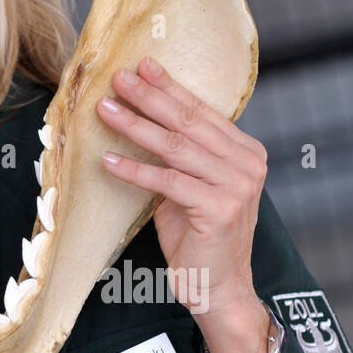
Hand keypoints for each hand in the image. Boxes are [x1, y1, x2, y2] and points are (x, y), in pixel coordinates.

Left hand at [95, 56, 266, 317]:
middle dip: (149, 96)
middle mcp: (248, 164)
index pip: (201, 111)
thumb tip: (142, 114)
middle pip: (188, 122)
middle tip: (118, 78)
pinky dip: (135, 170)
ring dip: (136, 126)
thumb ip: (180, 153)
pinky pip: (168, 182)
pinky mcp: (219, 209)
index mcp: (245, 151)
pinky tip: (108, 160)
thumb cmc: (198, 234)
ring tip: (105, 110)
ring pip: (176, 147)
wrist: (219, 286)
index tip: (143, 65)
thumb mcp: (190, 184)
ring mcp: (237, 186)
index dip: (170, 87)